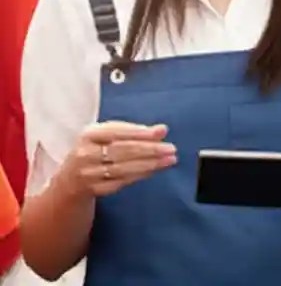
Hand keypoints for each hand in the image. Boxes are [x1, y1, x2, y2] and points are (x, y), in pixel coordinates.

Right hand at [53, 121, 176, 199]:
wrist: (69, 182)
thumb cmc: (95, 152)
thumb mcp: (107, 136)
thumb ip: (133, 132)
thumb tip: (162, 130)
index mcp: (88, 135)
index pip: (117, 131)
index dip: (140, 132)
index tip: (162, 132)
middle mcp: (85, 154)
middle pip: (122, 150)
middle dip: (150, 149)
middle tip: (171, 148)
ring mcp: (88, 173)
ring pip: (123, 168)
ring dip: (149, 164)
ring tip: (169, 160)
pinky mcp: (93, 189)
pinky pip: (121, 182)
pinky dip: (141, 175)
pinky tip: (155, 170)